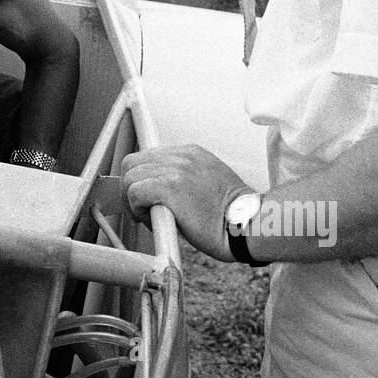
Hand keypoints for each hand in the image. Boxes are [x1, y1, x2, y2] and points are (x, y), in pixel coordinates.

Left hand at [121, 144, 247, 260]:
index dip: (141, 178)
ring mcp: (175, 169)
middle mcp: (181, 155)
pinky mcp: (170, 187)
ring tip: (149, 217)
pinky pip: (135, 192)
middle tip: (142, 209)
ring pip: (129, 177)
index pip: (148, 156)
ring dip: (132, 200)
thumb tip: (156, 191)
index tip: (145, 197)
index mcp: (191, 153)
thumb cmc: (230, 215)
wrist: (248, 225)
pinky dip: (136, 208)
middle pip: (133, 162)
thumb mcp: (207, 183)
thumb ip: (183, 178)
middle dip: (131, 187)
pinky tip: (152, 220)